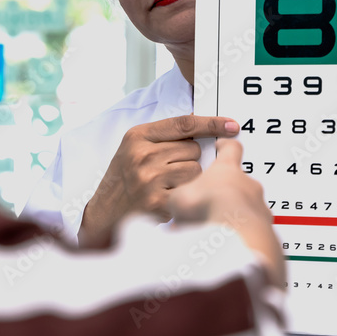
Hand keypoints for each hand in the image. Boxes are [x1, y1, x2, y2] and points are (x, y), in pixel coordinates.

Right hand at [78, 115, 238, 246]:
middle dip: (190, 159)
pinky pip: (191, 191)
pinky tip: (171, 198)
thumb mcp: (135, 147)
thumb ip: (163, 136)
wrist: (105, 212)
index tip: (231, 124)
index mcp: (138, 136)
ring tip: (169, 185)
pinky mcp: (158, 201)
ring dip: (191, 179)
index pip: (184, 124)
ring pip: (196, 171)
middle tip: (170, 169)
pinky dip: (187, 196)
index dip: (211, 123)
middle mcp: (143, 155)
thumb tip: (202, 127)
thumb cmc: (124, 178)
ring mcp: (150, 179)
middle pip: (193, 149)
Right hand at [169, 139, 284, 285]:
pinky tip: (226, 244)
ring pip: (247, 207)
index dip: (226, 147)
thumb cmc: (208, 207)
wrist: (233, 233)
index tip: (223, 146)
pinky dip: (240, 235)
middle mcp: (248, 184)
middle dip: (226, 192)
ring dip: (234, 216)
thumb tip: (174, 204)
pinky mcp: (265, 229)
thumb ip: (179, 197)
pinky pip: (252, 230)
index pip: (231, 149)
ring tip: (216, 230)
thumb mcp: (179, 197)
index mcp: (227, 169)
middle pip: (240, 181)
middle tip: (210, 205)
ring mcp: (259, 206)